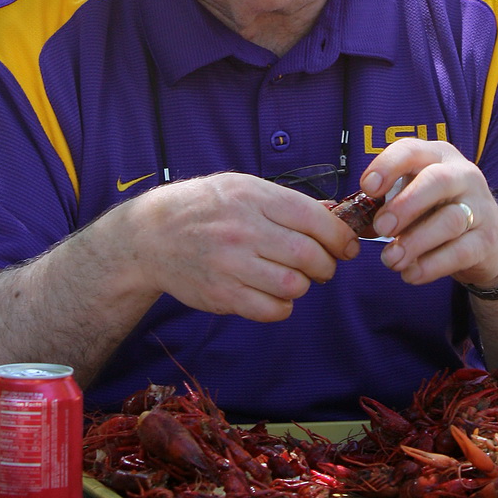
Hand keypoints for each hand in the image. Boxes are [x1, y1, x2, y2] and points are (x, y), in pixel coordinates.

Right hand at [113, 172, 358, 321]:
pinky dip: (282, 306)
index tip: (347, 246)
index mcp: (252, 196)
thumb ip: (286, 203)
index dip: (340, 236)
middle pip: (308, 255)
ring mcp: (230, 265)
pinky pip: (271, 310)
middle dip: (326, 264)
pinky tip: (273, 293)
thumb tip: (335, 218)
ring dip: (304, 286)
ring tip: (294, 277)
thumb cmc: (204, 207)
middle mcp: (242, 229)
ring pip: (294, 286)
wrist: (150, 235)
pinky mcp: (222, 295)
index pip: (313, 218)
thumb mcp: (242, 187)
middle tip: (322, 265)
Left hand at [359, 138, 497, 287]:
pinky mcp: (487, 241)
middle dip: (405, 205)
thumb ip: (385, 205)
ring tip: (391, 260)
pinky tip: (411, 273)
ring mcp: (480, 208)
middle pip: (437, 181)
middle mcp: (463, 176)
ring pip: (450, 220)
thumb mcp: (413, 198)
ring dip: (415, 242)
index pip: (412, 151)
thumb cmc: (437, 212)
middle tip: (382, 227)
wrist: (488, 241)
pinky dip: (431, 265)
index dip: (388, 166)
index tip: (368, 188)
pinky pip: (460, 252)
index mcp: (437, 157)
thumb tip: (351, 220)